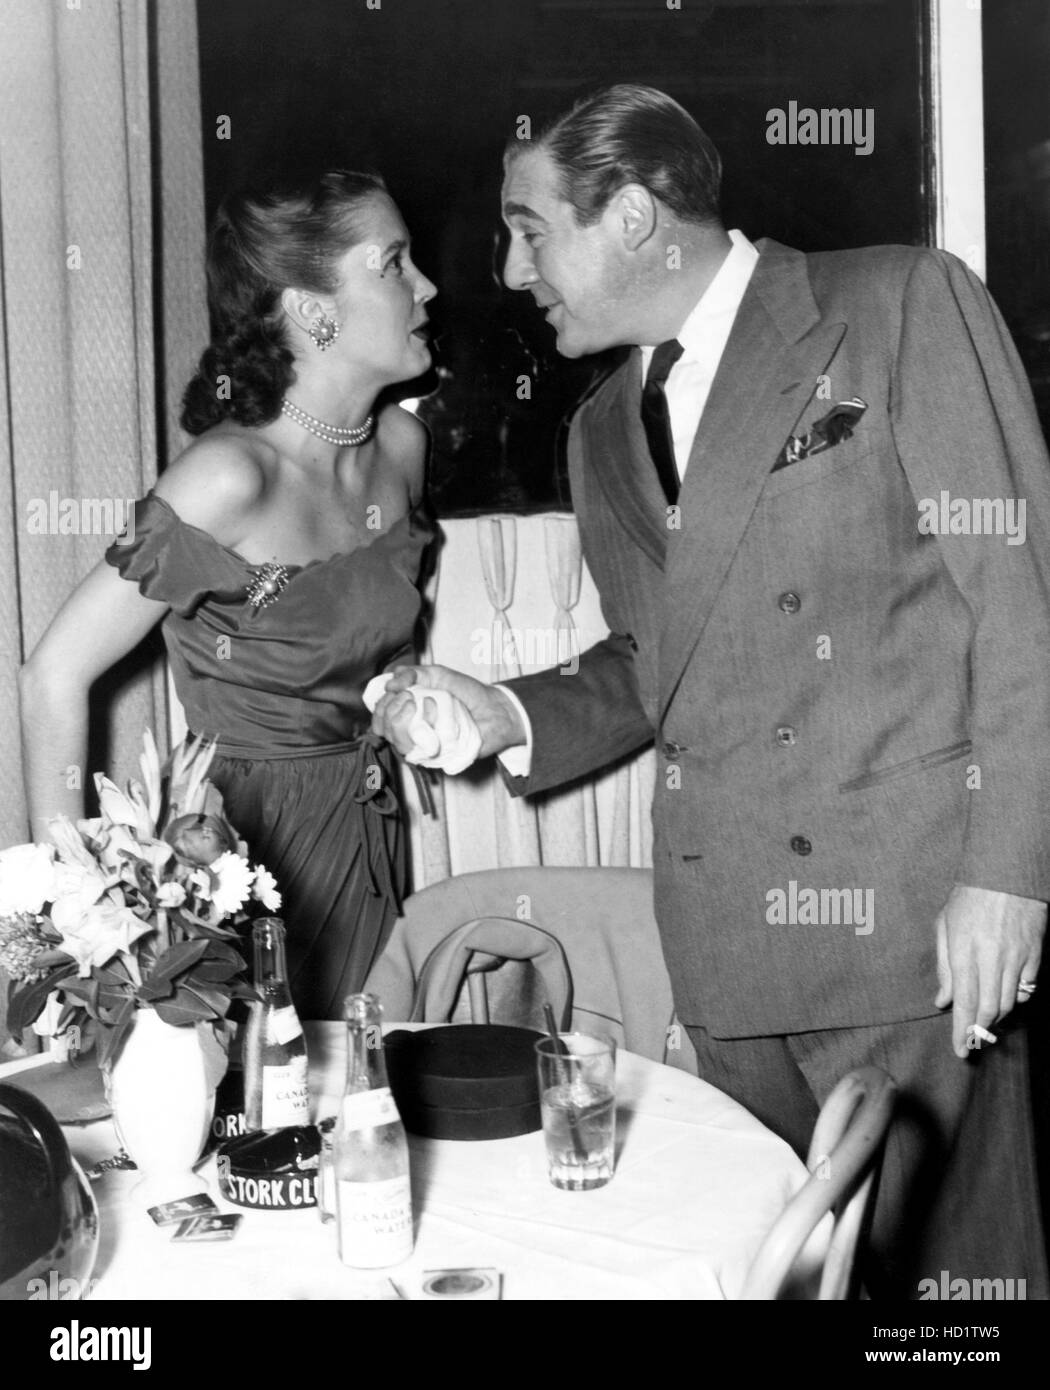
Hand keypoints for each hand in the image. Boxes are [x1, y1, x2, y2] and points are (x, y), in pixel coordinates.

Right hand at [371, 665, 525, 763]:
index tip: (395, 692)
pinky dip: (423, 732)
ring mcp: (423, 745)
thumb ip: (412, 674)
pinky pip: (418, 753)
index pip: (379, 716)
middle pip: (384, 729)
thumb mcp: (436, 674)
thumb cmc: (467, 692)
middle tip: (411, 697)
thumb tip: (388, 684)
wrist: (494, 709)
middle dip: (392, 710)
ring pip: (397, 742)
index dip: (380, 706)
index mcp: (407, 712)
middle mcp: (412, 731)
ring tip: (426, 704)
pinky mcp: (436, 757)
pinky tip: (434, 718)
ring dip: (407, 720)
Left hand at [934, 884, 1044, 1057]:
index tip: (960, 1050)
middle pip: (989, 1008)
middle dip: (979, 1030)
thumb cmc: (968, 898)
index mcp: (964, 950)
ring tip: (985, 1019)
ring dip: (996, 1016)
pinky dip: (1017, 999)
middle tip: (972, 1040)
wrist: (1006, 873)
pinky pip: (1028, 989)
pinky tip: (1006, 997)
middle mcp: (992, 958)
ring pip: (1009, 1002)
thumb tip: (942, 1000)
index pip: (963, 1001)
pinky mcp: (1035, 954)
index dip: (961, 1030)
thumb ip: (943, 966)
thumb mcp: (944, 926)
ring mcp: (1017, 957)